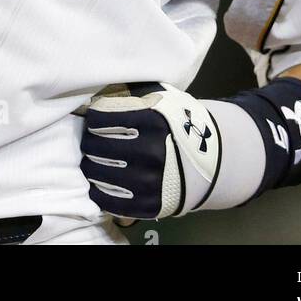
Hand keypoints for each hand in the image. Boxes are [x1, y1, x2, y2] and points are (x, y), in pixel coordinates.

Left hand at [81, 83, 222, 220]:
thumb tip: (96, 95)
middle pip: (92, 146)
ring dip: (92, 165)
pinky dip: (99, 189)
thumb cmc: (178, 123)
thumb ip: (130, 94)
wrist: (211, 158)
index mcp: (150, 121)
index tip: (96, 119)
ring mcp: (148, 182)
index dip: (93, 117)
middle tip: (93, 140)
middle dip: (89, 141)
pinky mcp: (148, 206)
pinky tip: (102, 180)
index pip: (98, 119)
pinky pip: (107, 201)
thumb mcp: (161, 98)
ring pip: (96, 173)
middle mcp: (148, 152)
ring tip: (98, 160)